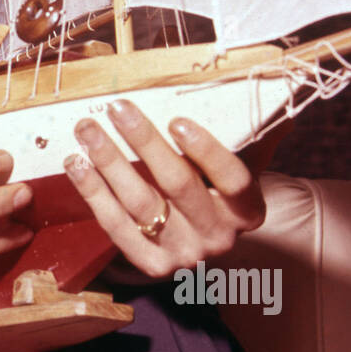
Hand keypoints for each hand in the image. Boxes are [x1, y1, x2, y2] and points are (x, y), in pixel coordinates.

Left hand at [64, 101, 265, 279]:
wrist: (202, 242)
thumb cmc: (218, 190)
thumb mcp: (244, 165)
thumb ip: (253, 132)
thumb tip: (274, 87)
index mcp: (248, 210)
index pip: (234, 180)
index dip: (207, 151)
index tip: (177, 121)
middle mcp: (219, 237)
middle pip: (178, 186)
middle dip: (145, 142)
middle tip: (118, 108)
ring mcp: (183, 254)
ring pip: (141, 204)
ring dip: (109, 162)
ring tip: (87, 129)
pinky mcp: (150, 265)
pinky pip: (115, 226)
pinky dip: (93, 193)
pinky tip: (76, 163)